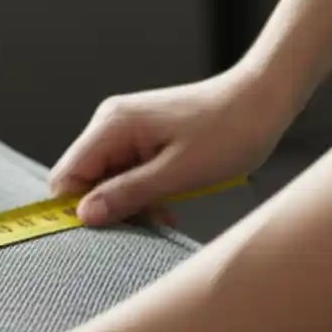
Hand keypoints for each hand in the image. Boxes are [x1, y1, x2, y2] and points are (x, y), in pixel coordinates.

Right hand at [49, 67, 299, 225]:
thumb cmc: (229, 130)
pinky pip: (126, 173)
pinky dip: (141, 193)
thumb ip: (127, 194)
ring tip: (163, 213)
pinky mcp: (142, 137)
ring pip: (106, 180)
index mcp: (112, 126)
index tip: (102, 233)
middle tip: (144, 224)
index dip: (77, 208)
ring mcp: (126, 129)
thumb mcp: (178, 173)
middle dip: (108, 208)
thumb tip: (84, 215)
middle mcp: (111, 123)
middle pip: (84, 179)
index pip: (67, 176)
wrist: (264, 98)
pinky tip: (165, 204)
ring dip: (129, 203)